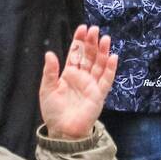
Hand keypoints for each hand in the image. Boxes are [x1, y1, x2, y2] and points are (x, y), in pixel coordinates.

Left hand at [38, 25, 116, 140]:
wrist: (62, 131)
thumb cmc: (53, 111)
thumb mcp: (47, 88)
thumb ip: (50, 71)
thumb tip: (49, 53)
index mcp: (69, 73)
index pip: (76, 53)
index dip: (79, 41)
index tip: (82, 28)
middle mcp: (82, 77)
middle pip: (89, 56)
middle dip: (91, 43)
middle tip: (94, 29)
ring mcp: (91, 85)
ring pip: (99, 65)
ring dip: (102, 52)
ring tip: (105, 38)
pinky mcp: (98, 95)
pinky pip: (106, 80)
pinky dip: (110, 69)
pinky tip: (113, 57)